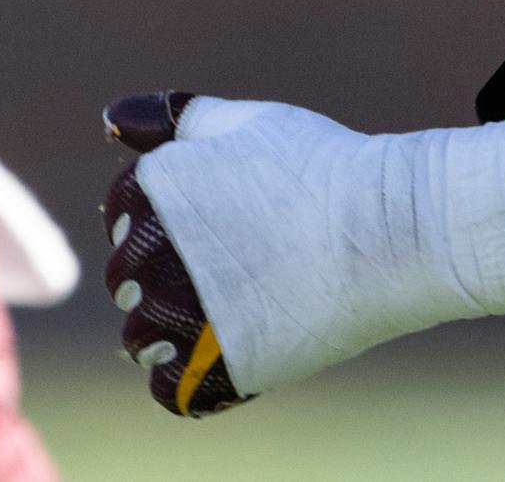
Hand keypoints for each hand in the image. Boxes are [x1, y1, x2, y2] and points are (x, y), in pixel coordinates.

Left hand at [99, 89, 504, 415]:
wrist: (391, 231)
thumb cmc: (323, 167)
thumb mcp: (247, 121)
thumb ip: (172, 119)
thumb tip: (113, 117)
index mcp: (151, 189)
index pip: (122, 214)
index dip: (173, 215)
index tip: (227, 212)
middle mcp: (148, 255)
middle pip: (125, 279)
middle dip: (167, 273)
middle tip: (241, 260)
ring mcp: (177, 318)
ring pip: (140, 339)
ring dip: (174, 329)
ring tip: (240, 305)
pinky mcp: (209, 369)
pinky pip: (170, 388)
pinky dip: (194, 375)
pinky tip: (238, 343)